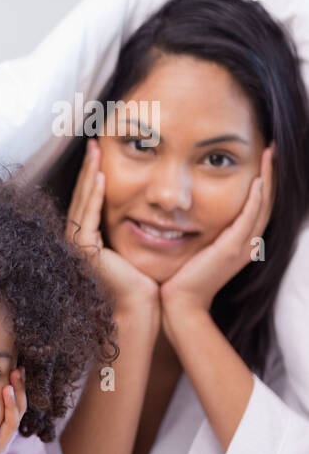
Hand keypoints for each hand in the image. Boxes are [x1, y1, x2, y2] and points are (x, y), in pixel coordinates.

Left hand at [0, 367, 26, 453]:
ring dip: (10, 407)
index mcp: (5, 424)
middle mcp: (6, 433)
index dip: (20, 386)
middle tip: (17, 373)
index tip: (19, 368)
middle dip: (19, 391)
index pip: (18, 403)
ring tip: (8, 390)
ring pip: (10, 425)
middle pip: (19, 410)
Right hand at [67, 139, 159, 309]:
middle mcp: (79, 239)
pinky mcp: (84, 249)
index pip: (90, 200)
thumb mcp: (138, 246)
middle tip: (94, 142)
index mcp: (89, 238)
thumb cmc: (143, 283)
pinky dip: (94, 195)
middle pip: (82, 195)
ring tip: (96, 151)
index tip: (102, 153)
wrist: (138, 309)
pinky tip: (102, 177)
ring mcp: (78, 244)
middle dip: (89, 168)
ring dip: (90, 174)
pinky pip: (88, 215)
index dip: (95, 175)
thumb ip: (135, 226)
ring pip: (82, 201)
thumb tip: (152, 208)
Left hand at [160, 146, 274, 317]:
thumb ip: (199, 233)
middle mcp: (247, 244)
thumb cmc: (180, 279)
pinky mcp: (230, 250)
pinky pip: (248, 219)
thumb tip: (185, 216)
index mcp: (240, 243)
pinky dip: (255, 200)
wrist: (180, 304)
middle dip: (271, 174)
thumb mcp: (195, 250)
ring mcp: (242, 247)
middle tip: (272, 148)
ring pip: (262, 206)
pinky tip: (258, 181)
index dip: (262, 182)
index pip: (257, 205)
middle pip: (266, 201)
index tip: (261, 159)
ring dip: (268, 179)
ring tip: (270, 154)